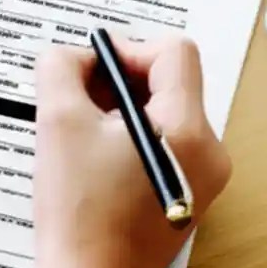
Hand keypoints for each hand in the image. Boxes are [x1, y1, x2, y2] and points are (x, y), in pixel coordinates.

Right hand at [34, 36, 231, 267]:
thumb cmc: (81, 219)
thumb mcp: (58, 125)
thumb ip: (60, 70)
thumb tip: (71, 55)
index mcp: (187, 130)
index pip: (174, 52)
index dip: (128, 48)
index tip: (94, 65)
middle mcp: (208, 151)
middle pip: (172, 81)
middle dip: (122, 80)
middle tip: (81, 94)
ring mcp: (203, 175)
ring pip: (168, 111)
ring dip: (124, 108)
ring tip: (86, 128)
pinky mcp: (189, 191)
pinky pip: (168, 142)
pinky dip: (134, 135)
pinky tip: (98, 154)